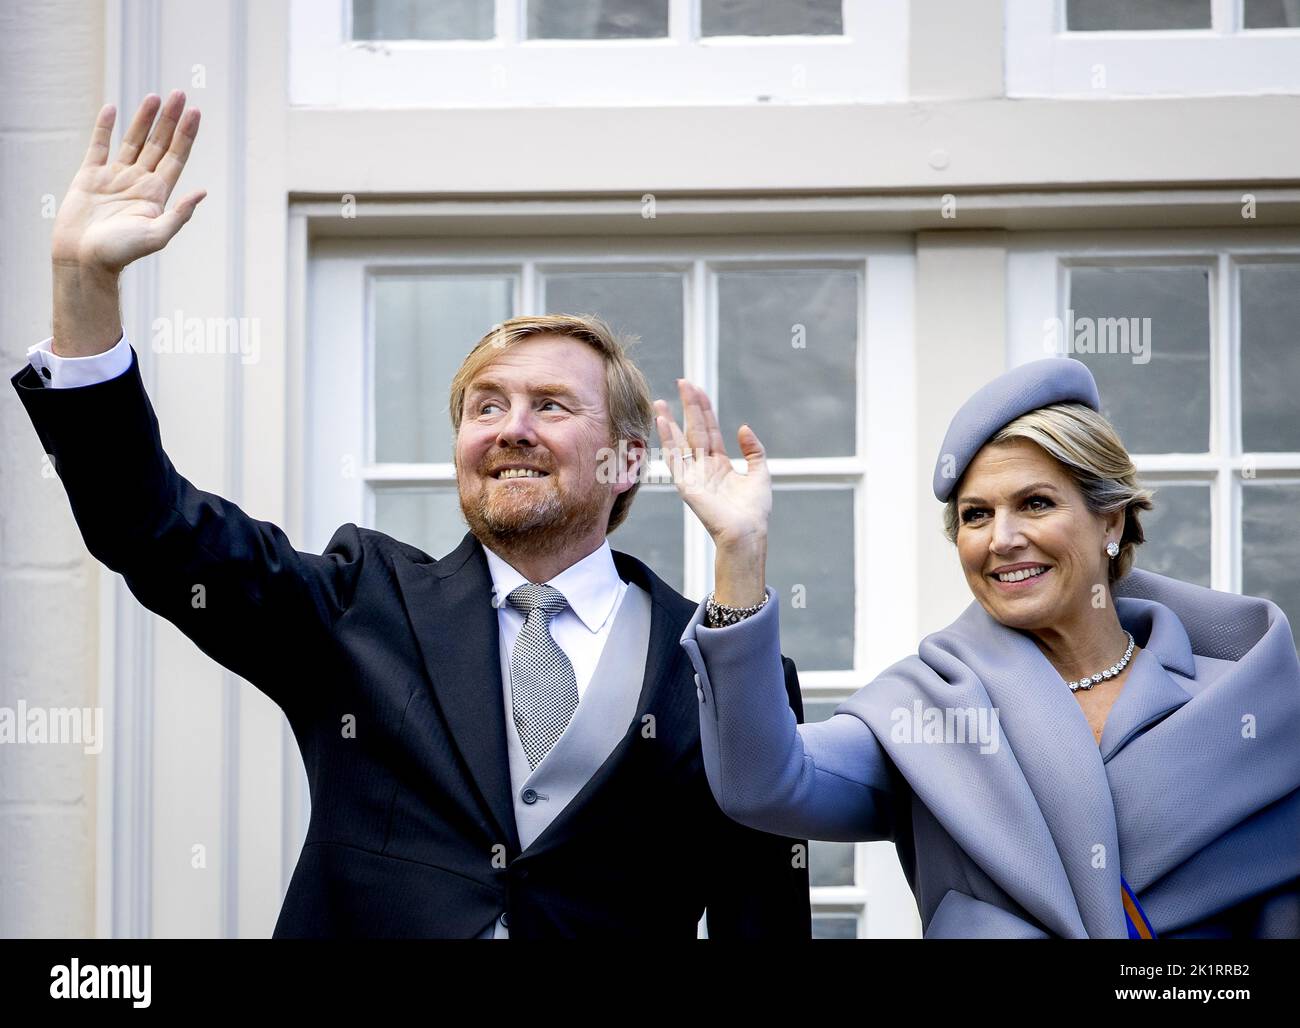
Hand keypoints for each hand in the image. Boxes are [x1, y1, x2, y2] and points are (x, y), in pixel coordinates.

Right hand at [52, 90, 205, 273]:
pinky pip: (99, 145)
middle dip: (170, 119)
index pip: (176, 157)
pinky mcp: (90, 175)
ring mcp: (115, 177)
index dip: (186, 135)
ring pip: (133, 141)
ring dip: (144, 118)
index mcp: (157, 194)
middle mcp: (139, 182)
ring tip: (154, 96)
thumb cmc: (120, 253)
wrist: (83, 259)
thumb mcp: (156, 235)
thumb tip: (202, 193)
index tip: (196, 112)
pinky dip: (105, 127)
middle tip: (180, 94)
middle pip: (158, 143)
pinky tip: (113, 109)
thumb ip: (179, 214)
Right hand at [653, 378, 770, 549]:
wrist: (747, 532)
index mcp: (720, 463)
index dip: (704, 409)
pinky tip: (662, 422)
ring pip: (680, 441)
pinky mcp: (686, 484)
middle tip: (682, 381)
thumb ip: (753, 449)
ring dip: (669, 420)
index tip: (697, 388)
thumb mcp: (760, 473)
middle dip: (688, 406)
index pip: (710, 429)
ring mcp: (693, 474)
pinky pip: (674, 458)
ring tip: (660, 401)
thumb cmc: (754, 510)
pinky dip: (667, 440)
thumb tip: (743, 427)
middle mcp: (704, 466)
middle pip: (695, 429)